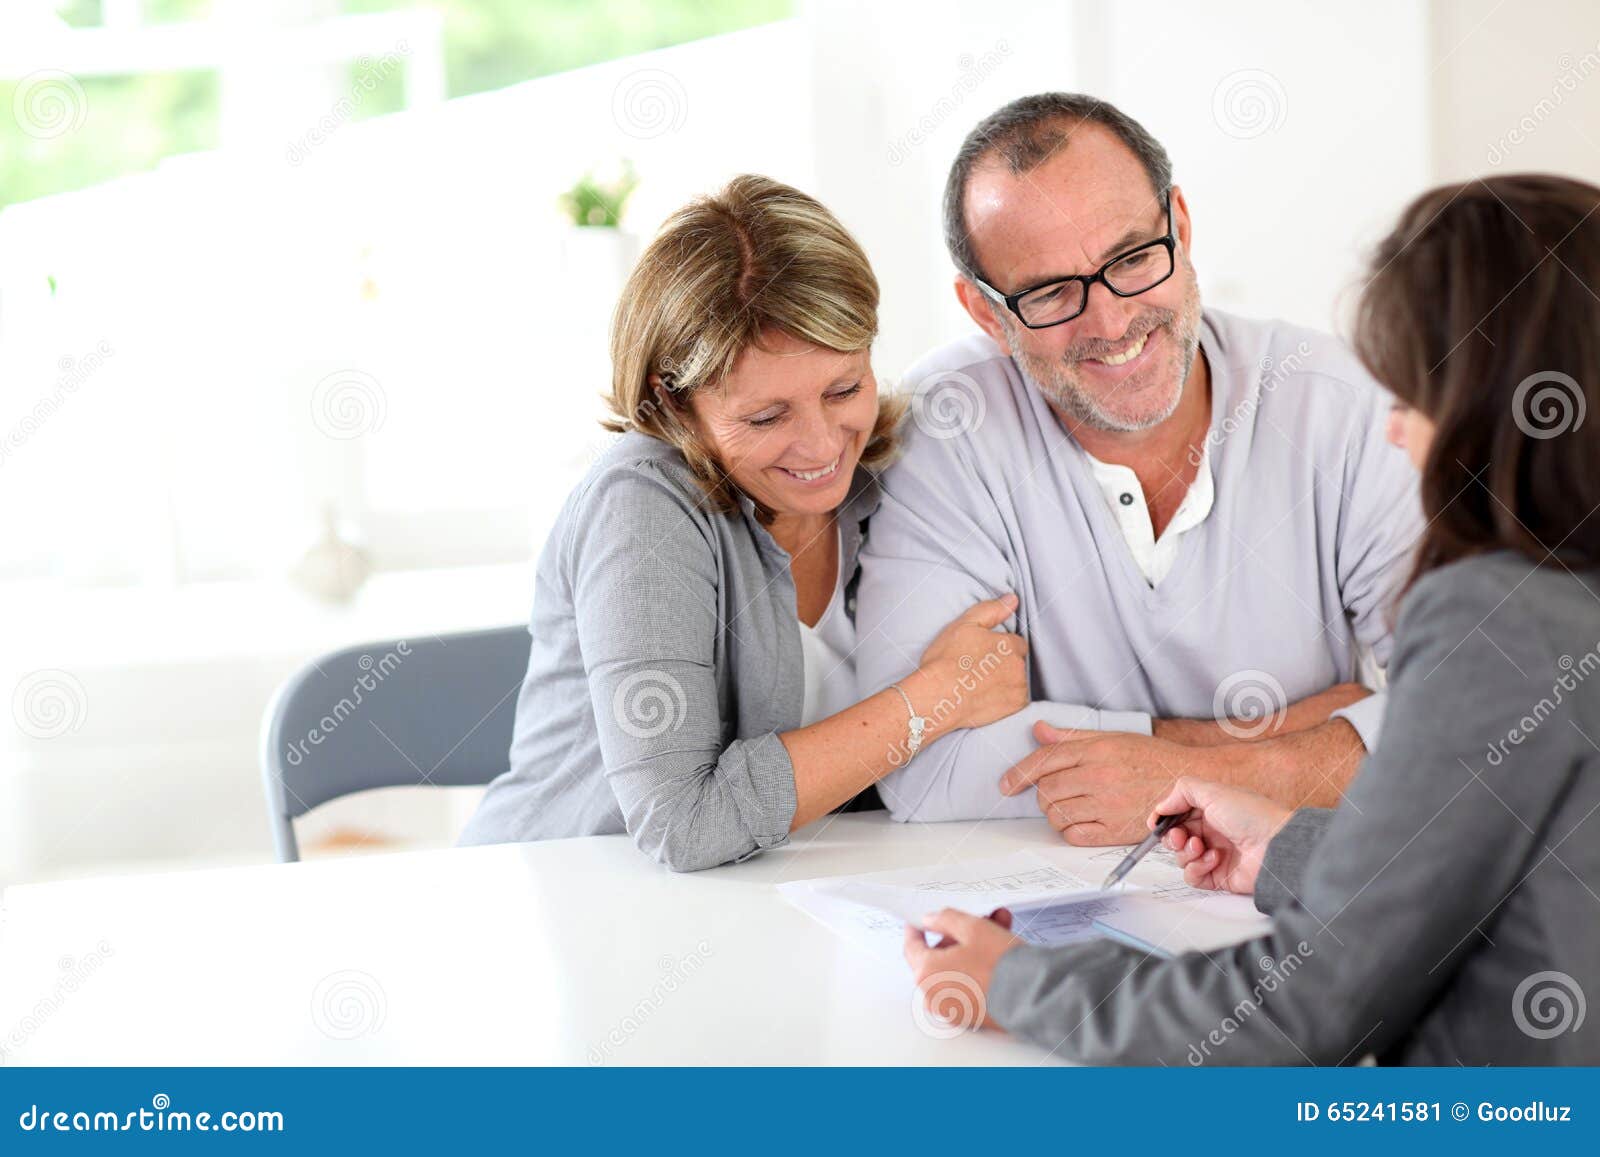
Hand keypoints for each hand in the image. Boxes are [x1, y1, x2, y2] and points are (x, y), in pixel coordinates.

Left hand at [902, 907, 1021, 1032]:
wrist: (1031, 998)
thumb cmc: (1001, 967)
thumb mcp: (973, 928)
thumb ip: (946, 919)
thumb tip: (930, 920)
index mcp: (926, 974)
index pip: (912, 947)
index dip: (917, 930)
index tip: (920, 921)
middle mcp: (934, 996)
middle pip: (938, 956)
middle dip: (958, 935)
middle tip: (978, 919)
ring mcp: (952, 1009)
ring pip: (957, 968)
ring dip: (973, 947)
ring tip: (999, 927)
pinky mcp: (971, 1016)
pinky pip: (968, 984)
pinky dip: (978, 968)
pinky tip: (1000, 952)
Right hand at [914, 594, 1029, 729]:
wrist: (936, 697)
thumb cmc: (946, 660)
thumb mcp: (964, 625)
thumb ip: (991, 610)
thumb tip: (1012, 599)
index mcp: (1010, 645)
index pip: (1016, 643)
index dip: (1000, 647)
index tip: (984, 653)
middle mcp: (1019, 667)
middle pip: (1018, 662)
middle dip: (1004, 664)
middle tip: (979, 669)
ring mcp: (1018, 689)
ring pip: (1017, 681)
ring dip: (1006, 682)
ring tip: (980, 684)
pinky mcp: (1013, 709)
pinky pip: (1015, 701)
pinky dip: (1004, 700)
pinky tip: (985, 698)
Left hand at [1000, 722, 1209, 844]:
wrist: (1189, 781)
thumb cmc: (1151, 758)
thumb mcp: (1113, 737)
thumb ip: (1072, 737)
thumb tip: (1039, 731)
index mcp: (1097, 750)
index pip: (1044, 761)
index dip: (1019, 774)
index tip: (1006, 785)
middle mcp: (1100, 776)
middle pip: (1046, 791)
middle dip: (1042, 794)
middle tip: (1053, 793)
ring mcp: (1108, 805)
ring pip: (1057, 815)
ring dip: (1054, 813)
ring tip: (1070, 806)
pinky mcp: (1117, 830)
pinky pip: (1074, 835)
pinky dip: (1069, 830)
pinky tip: (1080, 821)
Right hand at [1151, 776, 1291, 894]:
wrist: (1276, 846)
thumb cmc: (1252, 816)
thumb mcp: (1214, 792)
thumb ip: (1183, 792)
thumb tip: (1162, 806)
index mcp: (1209, 810)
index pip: (1176, 815)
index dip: (1164, 819)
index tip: (1156, 823)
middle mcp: (1210, 832)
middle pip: (1174, 838)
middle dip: (1172, 837)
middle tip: (1180, 836)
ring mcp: (1213, 855)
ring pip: (1180, 858)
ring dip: (1186, 852)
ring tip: (1202, 846)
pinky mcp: (1217, 876)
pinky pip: (1192, 876)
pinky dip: (1197, 868)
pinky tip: (1214, 859)